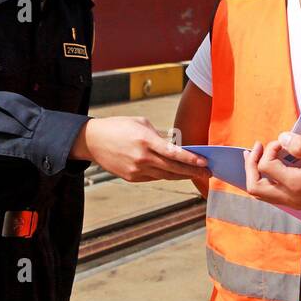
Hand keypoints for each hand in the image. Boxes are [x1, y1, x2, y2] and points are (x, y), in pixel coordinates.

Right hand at [70, 116, 209, 182]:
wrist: (93, 140)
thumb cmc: (119, 127)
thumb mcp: (141, 123)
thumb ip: (159, 136)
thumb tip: (174, 147)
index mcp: (146, 140)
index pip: (174, 153)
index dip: (191, 159)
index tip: (204, 162)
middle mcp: (142, 158)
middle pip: (173, 168)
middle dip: (193, 171)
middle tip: (207, 172)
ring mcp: (137, 170)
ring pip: (165, 176)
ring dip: (181, 175)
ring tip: (195, 174)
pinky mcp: (132, 178)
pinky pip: (154, 177)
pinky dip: (165, 175)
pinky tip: (175, 173)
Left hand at [243, 132, 300, 210]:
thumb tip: (282, 139)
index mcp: (296, 185)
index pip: (266, 167)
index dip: (269, 150)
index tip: (283, 142)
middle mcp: (291, 198)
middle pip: (255, 187)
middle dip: (251, 165)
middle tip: (256, 149)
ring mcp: (295, 202)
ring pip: (263, 193)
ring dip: (258, 173)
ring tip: (261, 155)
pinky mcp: (300, 202)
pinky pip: (273, 194)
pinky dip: (268, 180)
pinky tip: (276, 166)